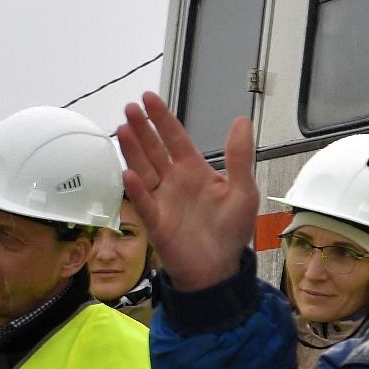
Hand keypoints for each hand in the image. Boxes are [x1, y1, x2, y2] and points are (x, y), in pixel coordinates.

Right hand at [114, 95, 258, 293]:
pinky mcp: (155, 222)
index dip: (162, 118)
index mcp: (194, 170)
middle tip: (130, 108)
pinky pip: (144, 202)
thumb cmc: (230, 231)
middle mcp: (174, 181)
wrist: (219, 269)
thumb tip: (241, 121)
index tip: (149, 98)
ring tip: (124, 129)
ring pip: (144, 169)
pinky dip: (136, 189)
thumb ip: (239, 157)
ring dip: (133, 150)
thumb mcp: (243, 191)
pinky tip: (128, 173)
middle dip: (142, 128)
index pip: (175, 138)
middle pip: (154, 149)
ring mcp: (162, 199)